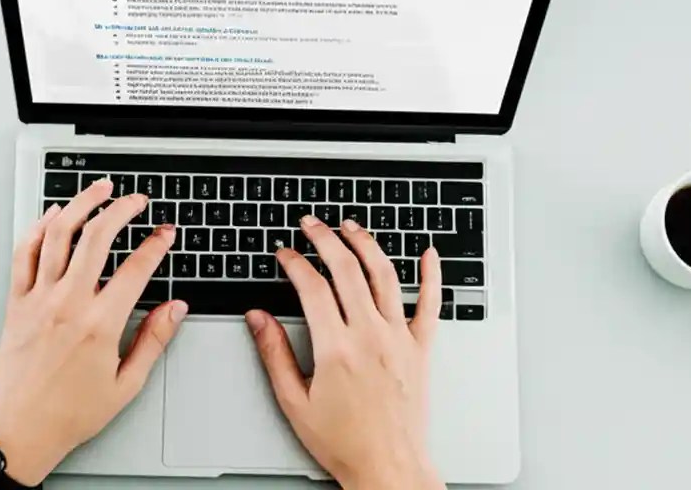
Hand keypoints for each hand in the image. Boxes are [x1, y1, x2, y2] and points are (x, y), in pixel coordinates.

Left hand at [0, 179, 186, 485]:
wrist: (22, 427)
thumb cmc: (71, 412)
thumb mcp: (126, 383)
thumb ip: (153, 340)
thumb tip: (175, 309)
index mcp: (99, 324)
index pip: (136, 268)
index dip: (156, 245)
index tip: (165, 234)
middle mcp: (68, 304)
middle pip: (97, 237)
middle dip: (122, 210)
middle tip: (136, 201)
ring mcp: (39, 299)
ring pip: (59, 235)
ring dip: (81, 204)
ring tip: (98, 190)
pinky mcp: (17, 302)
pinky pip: (25, 253)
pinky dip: (39, 228)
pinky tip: (53, 216)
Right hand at [246, 215, 443, 489]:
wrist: (389, 467)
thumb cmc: (344, 442)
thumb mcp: (294, 402)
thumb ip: (274, 354)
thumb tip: (258, 318)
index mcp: (336, 349)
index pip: (311, 287)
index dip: (294, 263)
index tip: (284, 253)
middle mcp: (370, 336)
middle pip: (346, 270)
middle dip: (325, 239)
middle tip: (311, 224)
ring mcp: (399, 339)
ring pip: (385, 276)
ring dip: (366, 244)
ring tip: (351, 227)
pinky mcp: (421, 349)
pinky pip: (430, 304)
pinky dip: (432, 275)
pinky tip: (428, 253)